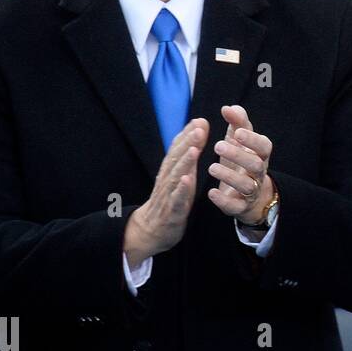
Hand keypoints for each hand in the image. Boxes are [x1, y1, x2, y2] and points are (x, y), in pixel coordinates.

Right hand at [124, 118, 208, 266]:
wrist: (152, 230)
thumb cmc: (170, 199)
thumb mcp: (179, 175)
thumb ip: (187, 154)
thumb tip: (198, 129)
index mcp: (170, 170)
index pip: (177, 149)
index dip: (187, 134)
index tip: (200, 120)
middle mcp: (167, 179)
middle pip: (176, 158)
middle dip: (188, 142)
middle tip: (200, 128)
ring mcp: (168, 195)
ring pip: (175, 176)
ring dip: (185, 162)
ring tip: (195, 149)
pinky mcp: (172, 211)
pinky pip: (176, 199)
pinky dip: (181, 189)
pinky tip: (188, 179)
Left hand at [206, 104, 274, 225]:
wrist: (248, 196)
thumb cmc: (242, 162)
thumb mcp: (240, 142)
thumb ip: (237, 123)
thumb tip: (229, 107)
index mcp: (260, 155)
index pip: (264, 146)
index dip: (253, 140)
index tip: (238, 132)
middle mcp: (258, 173)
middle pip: (256, 165)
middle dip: (238, 155)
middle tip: (218, 146)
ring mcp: (250, 191)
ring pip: (246, 186)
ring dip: (230, 177)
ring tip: (211, 167)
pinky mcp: (240, 207)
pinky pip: (235, 206)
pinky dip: (224, 200)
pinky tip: (211, 192)